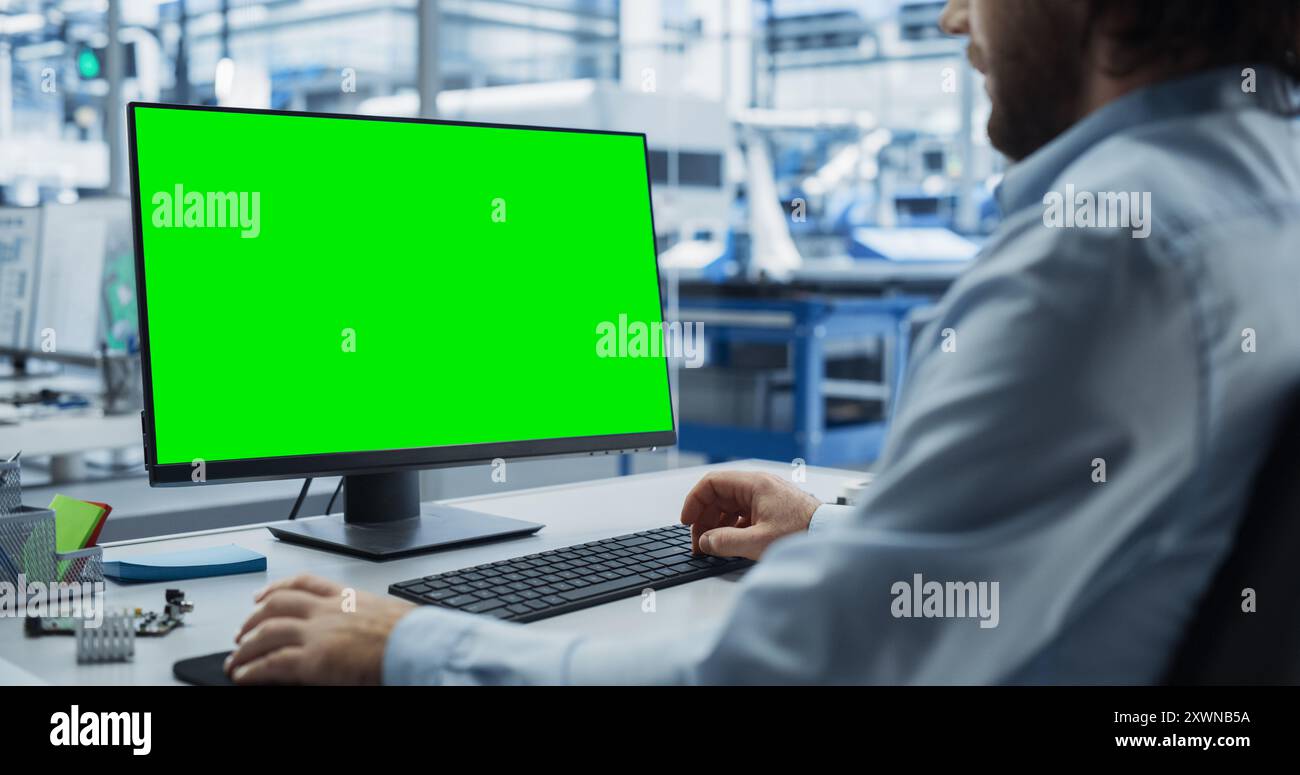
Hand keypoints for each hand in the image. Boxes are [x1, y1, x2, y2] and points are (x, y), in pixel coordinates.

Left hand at [226, 574, 414, 684]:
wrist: (417, 647)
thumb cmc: (411, 636)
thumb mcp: (386, 615)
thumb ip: (364, 616)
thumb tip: (364, 628)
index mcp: (346, 598)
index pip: (304, 583)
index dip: (277, 587)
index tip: (263, 595)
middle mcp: (326, 610)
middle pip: (276, 604)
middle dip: (253, 618)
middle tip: (241, 632)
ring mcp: (317, 633)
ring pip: (266, 632)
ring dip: (246, 646)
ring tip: (236, 658)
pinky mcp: (312, 660)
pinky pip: (272, 663)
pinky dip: (252, 669)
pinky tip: (242, 675)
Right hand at [679, 471, 822, 560]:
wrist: (830, 536)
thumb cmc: (803, 533)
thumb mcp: (758, 542)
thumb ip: (725, 542)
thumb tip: (705, 542)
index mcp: (755, 484)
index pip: (712, 483)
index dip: (694, 501)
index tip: (687, 521)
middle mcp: (759, 486)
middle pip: (719, 496)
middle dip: (704, 518)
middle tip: (699, 542)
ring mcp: (765, 497)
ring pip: (730, 506)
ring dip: (717, 524)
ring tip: (712, 546)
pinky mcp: (772, 509)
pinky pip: (742, 514)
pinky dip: (731, 527)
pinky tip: (730, 543)